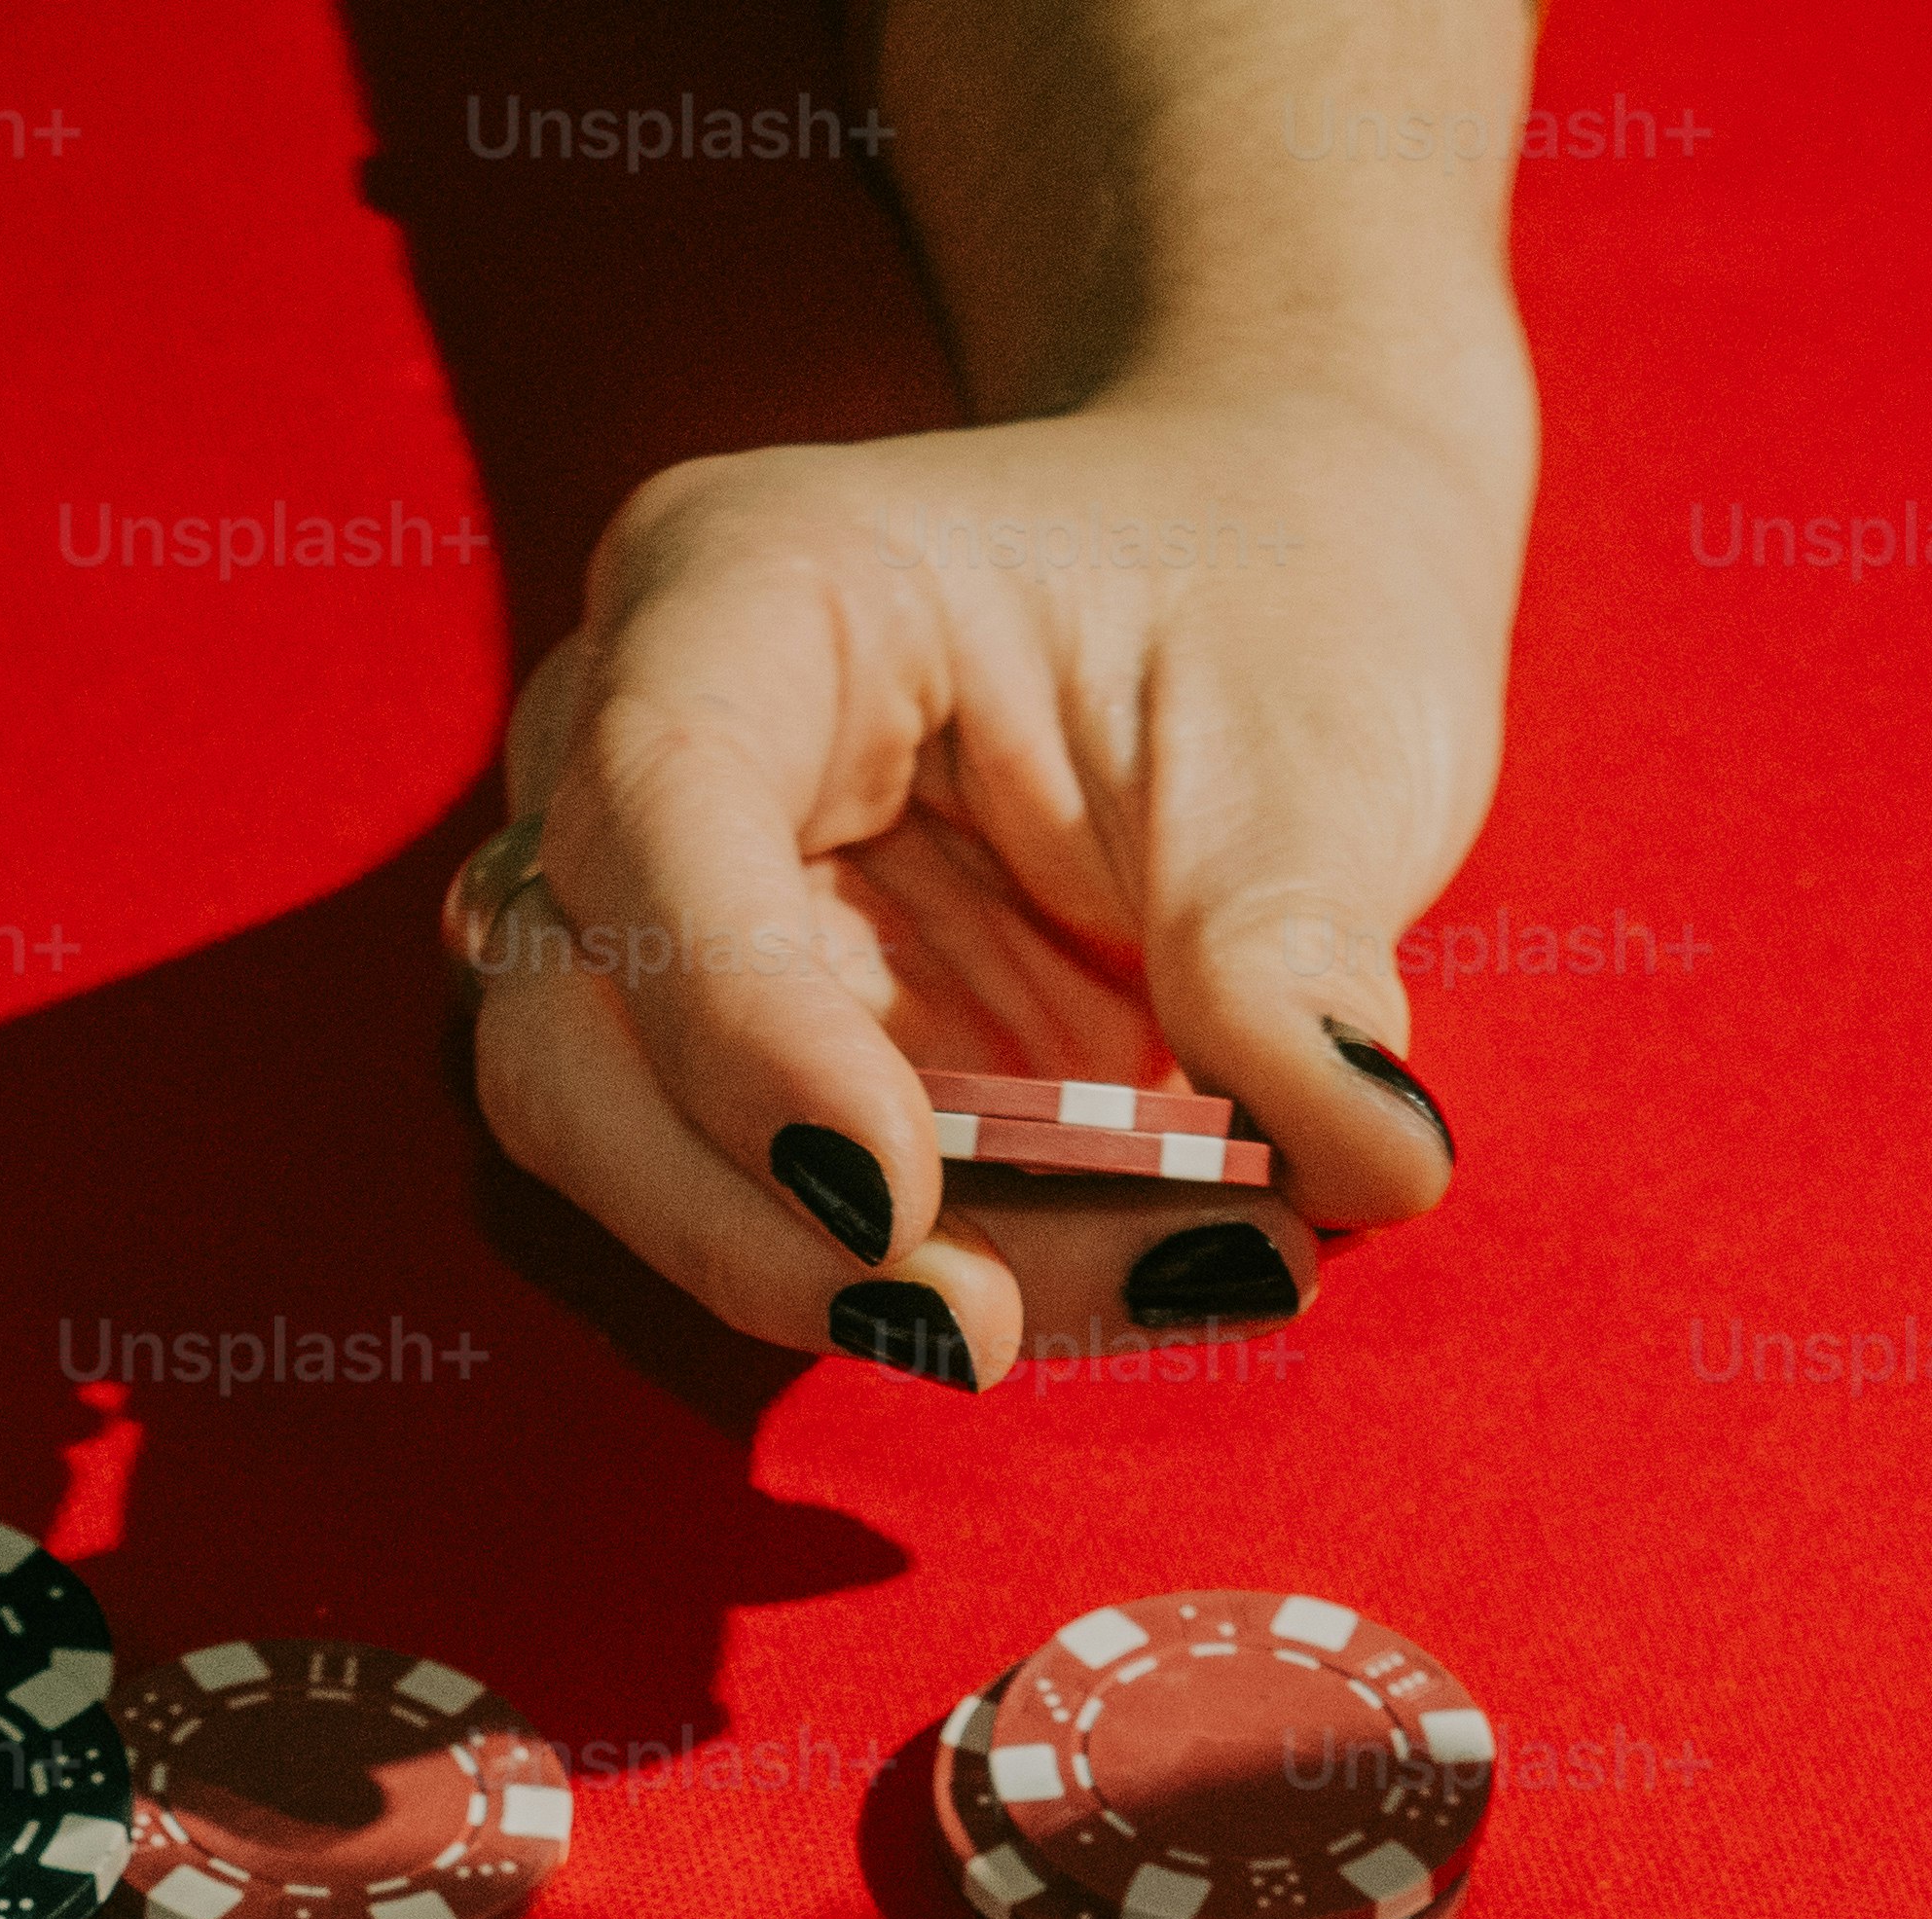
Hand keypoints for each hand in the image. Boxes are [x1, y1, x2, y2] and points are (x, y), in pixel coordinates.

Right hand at [454, 375, 1511, 1384]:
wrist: (1280, 574)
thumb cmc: (1282, 587)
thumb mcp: (1316, 740)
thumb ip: (1297, 951)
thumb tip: (1369, 1160)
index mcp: (754, 589)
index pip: (653, 813)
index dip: (736, 1027)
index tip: (889, 1203)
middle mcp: (650, 754)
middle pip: (562, 1039)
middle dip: (746, 1225)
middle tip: (979, 1331)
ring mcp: (676, 922)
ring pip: (636, 1161)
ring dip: (866, 1282)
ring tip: (1167, 1279)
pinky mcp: (752, 1064)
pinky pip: (774, 1216)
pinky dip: (939, 1278)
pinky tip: (1145, 1274)